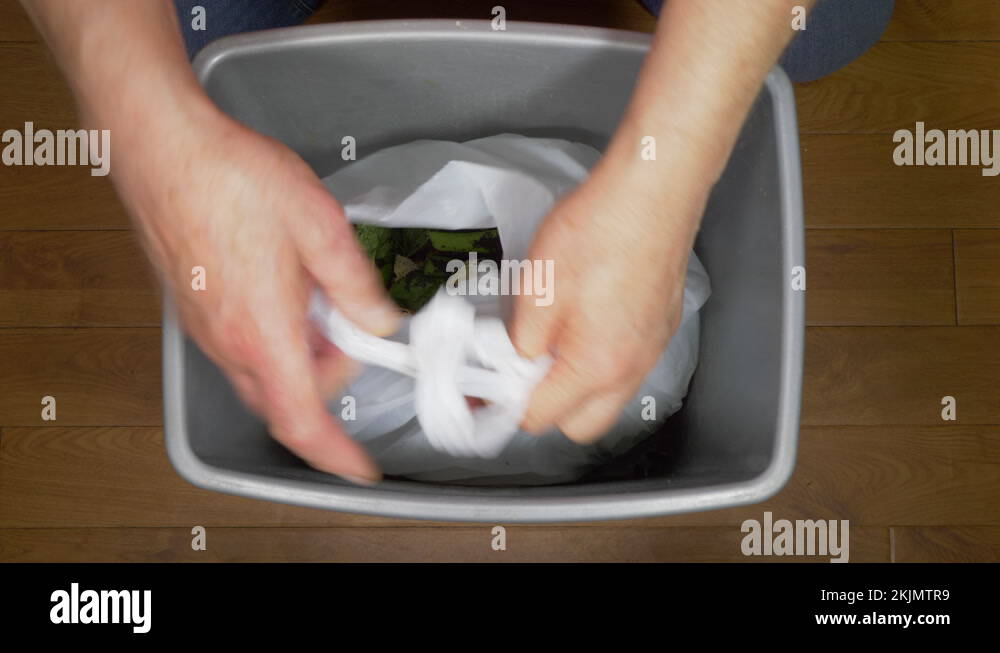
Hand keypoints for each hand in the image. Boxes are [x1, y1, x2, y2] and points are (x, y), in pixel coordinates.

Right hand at [109, 103, 398, 482]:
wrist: (162, 147)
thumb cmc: (231, 180)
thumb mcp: (321, 228)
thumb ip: (357, 286)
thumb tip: (378, 320)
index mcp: (264, 336)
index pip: (301, 422)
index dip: (333, 455)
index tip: (357, 467)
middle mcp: (227, 344)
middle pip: (287, 398)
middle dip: (327, 379)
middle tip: (350, 332)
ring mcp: (204, 329)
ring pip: (263, 372)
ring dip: (300, 355)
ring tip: (318, 297)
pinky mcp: (192, 309)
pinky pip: (241, 346)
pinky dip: (273, 336)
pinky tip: (285, 285)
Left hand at [511, 162, 709, 443]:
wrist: (653, 192)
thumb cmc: (599, 231)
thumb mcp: (536, 288)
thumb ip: (522, 339)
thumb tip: (515, 362)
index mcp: (597, 367)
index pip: (541, 417)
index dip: (506, 405)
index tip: (487, 388)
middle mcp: (631, 369)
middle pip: (581, 423)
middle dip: (547, 408)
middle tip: (519, 372)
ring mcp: (652, 349)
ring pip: (608, 396)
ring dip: (575, 385)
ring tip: (550, 342)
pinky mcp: (661, 326)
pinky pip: (627, 365)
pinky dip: (600, 360)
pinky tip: (582, 321)